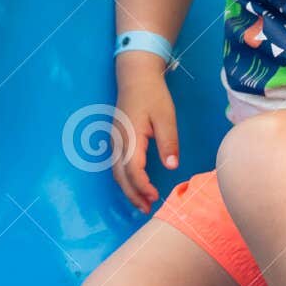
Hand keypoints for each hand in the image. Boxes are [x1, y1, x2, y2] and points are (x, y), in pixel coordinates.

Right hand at [111, 55, 179, 212]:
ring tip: (142, 202)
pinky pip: (115, 165)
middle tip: (147, 209)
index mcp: (130, 137)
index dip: (142, 186)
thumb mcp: (166, 117)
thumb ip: (168, 142)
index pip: (133, 170)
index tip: (155, 196)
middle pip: (120, 176)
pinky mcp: (115, 139)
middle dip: (133, 195)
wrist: (135, 76)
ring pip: (115, 172)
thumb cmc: (153, 94)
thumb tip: (172, 167)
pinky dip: (124, 179)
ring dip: (127, 189)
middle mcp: (118, 142)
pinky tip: (135, 184)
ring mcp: (114, 140)